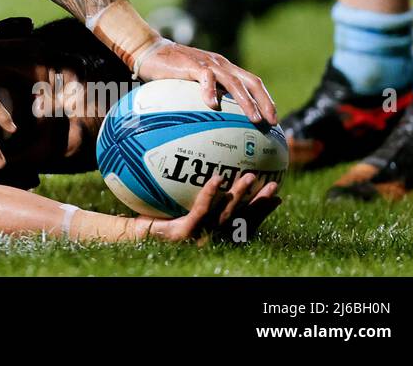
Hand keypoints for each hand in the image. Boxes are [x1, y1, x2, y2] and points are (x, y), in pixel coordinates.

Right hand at [136, 38, 277, 125]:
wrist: (149, 50)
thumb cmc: (169, 71)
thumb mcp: (192, 83)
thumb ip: (205, 95)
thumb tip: (214, 121)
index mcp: (224, 68)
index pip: (252, 82)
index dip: (266, 99)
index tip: (273, 119)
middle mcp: (221, 65)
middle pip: (251, 81)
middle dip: (264, 102)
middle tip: (272, 122)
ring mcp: (207, 63)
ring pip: (233, 81)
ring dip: (246, 101)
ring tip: (253, 118)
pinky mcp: (191, 64)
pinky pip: (205, 77)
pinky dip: (210, 91)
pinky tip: (212, 104)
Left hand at [151, 173, 281, 243]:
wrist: (135, 236)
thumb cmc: (157, 220)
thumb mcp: (180, 207)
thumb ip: (196, 198)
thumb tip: (211, 173)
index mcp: (215, 233)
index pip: (245, 223)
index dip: (262, 210)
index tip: (278, 196)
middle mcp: (211, 238)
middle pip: (241, 220)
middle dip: (259, 203)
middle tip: (273, 184)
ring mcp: (199, 236)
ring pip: (225, 215)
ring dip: (239, 195)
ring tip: (249, 176)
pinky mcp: (185, 232)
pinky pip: (201, 209)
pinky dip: (210, 194)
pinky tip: (216, 178)